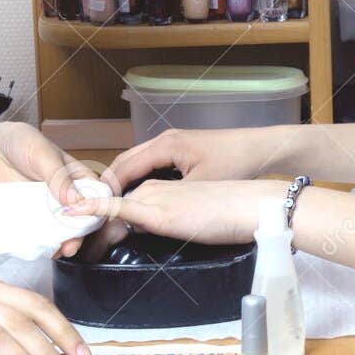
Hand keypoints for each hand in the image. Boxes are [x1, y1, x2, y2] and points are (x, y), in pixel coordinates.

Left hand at [0, 122, 104, 256]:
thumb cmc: (20, 143)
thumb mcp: (42, 154)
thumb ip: (59, 178)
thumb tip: (77, 202)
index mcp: (76, 177)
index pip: (95, 196)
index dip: (97, 210)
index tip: (91, 222)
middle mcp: (65, 196)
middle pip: (80, 218)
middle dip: (79, 234)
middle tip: (72, 245)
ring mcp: (47, 208)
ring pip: (60, 230)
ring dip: (62, 242)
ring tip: (58, 250)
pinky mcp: (30, 217)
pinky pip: (39, 233)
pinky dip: (41, 243)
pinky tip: (41, 248)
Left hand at [63, 178, 288, 245]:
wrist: (251, 205)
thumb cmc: (231, 213)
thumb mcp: (194, 219)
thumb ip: (172, 224)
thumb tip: (158, 237)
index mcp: (160, 189)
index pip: (120, 207)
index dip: (100, 223)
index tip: (87, 242)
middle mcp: (151, 188)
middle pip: (109, 211)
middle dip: (89, 231)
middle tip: (71, 252)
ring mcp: (152, 197)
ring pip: (108, 212)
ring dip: (88, 230)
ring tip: (70, 251)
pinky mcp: (156, 211)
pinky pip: (116, 209)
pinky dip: (92, 210)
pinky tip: (73, 214)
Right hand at [101, 127, 285, 193]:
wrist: (261, 148)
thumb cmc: (234, 164)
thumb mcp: (200, 185)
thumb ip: (169, 198)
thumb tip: (142, 215)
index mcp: (164, 145)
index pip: (124, 167)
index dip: (107, 189)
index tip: (93, 208)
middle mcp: (163, 140)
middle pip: (125, 162)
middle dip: (109, 185)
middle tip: (96, 210)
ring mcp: (171, 143)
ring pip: (136, 162)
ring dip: (123, 181)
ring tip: (112, 206)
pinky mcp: (179, 149)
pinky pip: (149, 163)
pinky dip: (138, 178)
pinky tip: (138, 196)